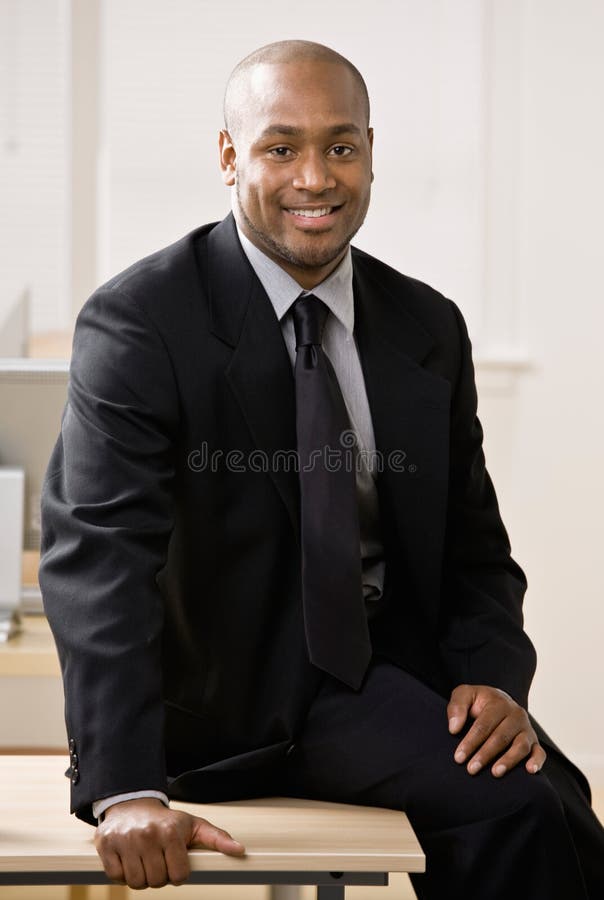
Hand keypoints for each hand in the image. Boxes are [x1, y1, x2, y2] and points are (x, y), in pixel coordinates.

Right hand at [95, 797, 245, 887]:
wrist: (132, 804)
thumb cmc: (166, 820)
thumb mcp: (193, 826)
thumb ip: (217, 838)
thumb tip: (240, 850)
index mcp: (171, 831)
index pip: (178, 876)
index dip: (177, 874)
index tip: (174, 862)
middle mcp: (147, 834)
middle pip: (156, 882)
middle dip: (159, 876)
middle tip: (157, 860)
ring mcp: (125, 839)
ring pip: (136, 883)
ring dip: (140, 877)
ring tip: (144, 859)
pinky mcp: (105, 843)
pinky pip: (115, 877)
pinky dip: (121, 873)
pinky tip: (128, 858)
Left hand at [447, 684, 545, 777]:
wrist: (499, 702)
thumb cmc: (478, 702)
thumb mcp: (464, 695)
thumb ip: (457, 706)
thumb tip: (454, 728)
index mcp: (498, 703)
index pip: (483, 725)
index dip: (471, 742)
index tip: (458, 757)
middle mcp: (516, 715)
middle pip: (501, 737)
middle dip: (485, 754)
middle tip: (471, 769)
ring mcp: (527, 729)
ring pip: (520, 746)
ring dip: (508, 760)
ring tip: (495, 773)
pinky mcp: (535, 742)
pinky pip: (540, 752)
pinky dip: (537, 762)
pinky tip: (529, 771)